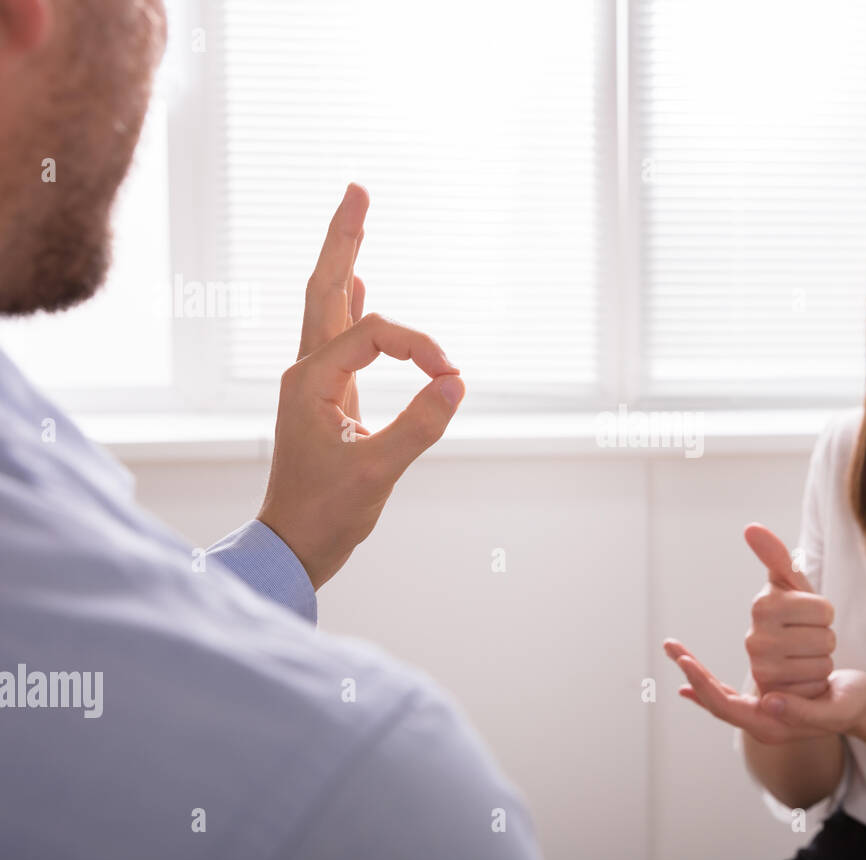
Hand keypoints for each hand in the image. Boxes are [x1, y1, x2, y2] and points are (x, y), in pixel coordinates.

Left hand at [257, 184, 464, 588]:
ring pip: (330, 310)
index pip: (376, 336)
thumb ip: (420, 423)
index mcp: (311, 382)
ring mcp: (314, 384)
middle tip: (358, 189)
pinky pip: (339, 339)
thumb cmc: (326, 514)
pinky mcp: (327, 400)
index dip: (420, 347)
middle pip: (326, 290)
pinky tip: (357, 287)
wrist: (293, 547)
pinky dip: (351, 308)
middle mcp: (306, 373)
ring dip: (345, 264)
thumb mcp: (378, 471)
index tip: (451, 376)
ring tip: (355, 221)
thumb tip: (456, 381)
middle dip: (343, 239)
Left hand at [663, 640, 865, 745]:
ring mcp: (762, 716)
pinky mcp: (766, 704)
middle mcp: (762, 724)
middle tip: (672, 647)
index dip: (703, 684)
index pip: (725, 705)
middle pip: (715, 701)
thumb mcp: (834, 709)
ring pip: (719, 698)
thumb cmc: (853, 705)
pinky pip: (729, 697)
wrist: (865, 708)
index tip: (685, 661)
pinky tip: (694, 678)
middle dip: (692, 674)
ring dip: (697, 676)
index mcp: (772, 727)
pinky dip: (710, 685)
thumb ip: (803, 711)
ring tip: (677, 652)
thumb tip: (767, 703)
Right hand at [743, 523, 835, 698]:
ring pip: (823, 663)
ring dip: (821, 660)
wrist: (783, 660)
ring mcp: (762, 668)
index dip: (824, 613)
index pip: (824, 610)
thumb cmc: (793, 616)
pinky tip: (801, 677)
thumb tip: (750, 527)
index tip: (806, 615)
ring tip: (802, 656)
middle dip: (824, 638)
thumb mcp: (790, 585)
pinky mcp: (773, 693)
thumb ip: (775, 556)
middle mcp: (754, 637)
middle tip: (805, 638)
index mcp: (762, 605)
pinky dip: (816, 682)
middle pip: (826, 638)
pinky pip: (817, 685)